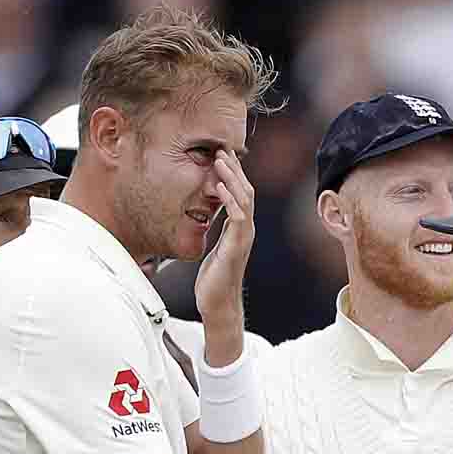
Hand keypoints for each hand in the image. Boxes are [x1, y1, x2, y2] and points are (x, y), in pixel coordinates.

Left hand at [193, 149, 256, 365]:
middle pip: (246, 190)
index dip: (233, 172)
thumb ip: (215, 230)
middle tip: (222, 147)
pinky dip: (230, 200)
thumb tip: (206, 214)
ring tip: (221, 160)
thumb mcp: (214, 247)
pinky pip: (238, 218)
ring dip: (232, 178)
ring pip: (244, 200)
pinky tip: (221, 187)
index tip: (222, 153)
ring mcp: (244, 238)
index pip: (240, 193)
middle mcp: (246, 229)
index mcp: (239, 228)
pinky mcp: (237, 247)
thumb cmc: (213, 280)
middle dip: (234, 168)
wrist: (218, 305)